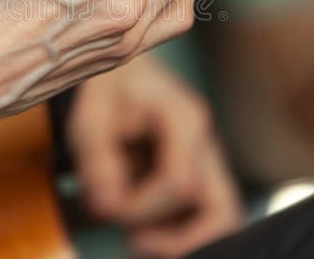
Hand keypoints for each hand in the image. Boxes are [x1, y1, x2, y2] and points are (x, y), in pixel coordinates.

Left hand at [68, 54, 242, 257]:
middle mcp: (206, 144)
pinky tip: (140, 224)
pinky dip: (176, 231)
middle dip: (181, 239)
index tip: (107, 204)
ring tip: (135, 235)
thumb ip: (98, 164)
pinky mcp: (200, 178)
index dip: (142, 207)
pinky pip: (204, 218)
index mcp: (185, 120)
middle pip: (223, 212)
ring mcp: (207, 163)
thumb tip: (108, 209)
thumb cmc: (106, 91)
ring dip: (180, 237)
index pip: (180, 184)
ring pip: (220, 219)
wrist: (120, 72)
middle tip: (135, 240)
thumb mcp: (90, 120)